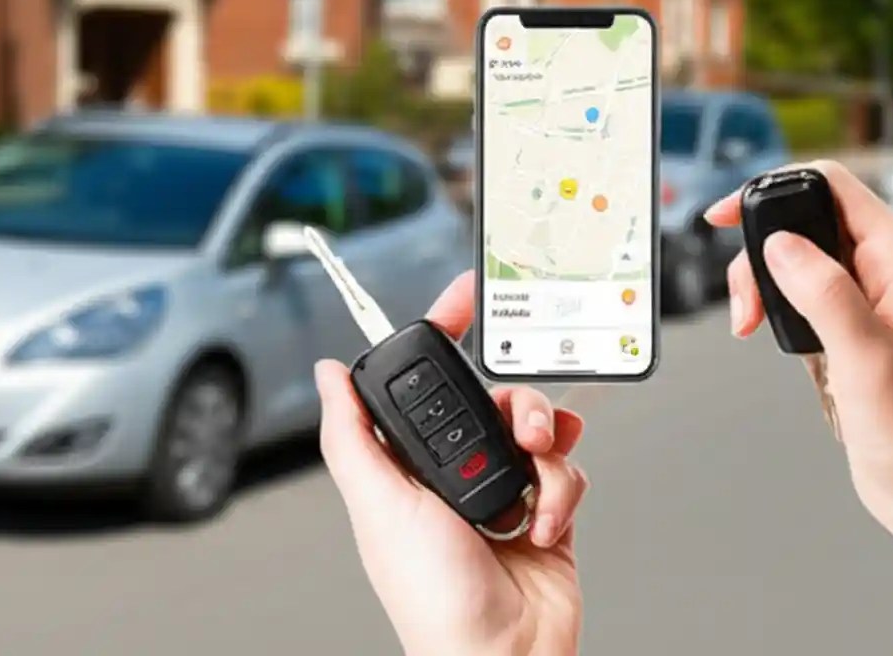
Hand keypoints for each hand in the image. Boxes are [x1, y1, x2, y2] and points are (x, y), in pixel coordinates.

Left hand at [316, 272, 587, 655]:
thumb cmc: (431, 596)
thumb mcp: (378, 504)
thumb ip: (351, 434)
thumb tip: (327, 373)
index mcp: (406, 464)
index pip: (422, 383)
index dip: (442, 333)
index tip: (465, 295)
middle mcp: (453, 473)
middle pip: (490, 395)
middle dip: (512, 399)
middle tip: (518, 419)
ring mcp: (502, 491)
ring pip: (533, 425)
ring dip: (541, 441)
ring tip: (534, 469)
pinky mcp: (546, 512)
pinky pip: (565, 469)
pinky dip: (561, 489)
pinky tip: (543, 520)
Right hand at [705, 159, 892, 533]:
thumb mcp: (866, 359)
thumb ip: (825, 294)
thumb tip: (782, 245)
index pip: (834, 188)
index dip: (774, 190)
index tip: (729, 215)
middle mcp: (889, 270)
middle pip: (805, 218)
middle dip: (760, 250)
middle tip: (744, 298)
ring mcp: (869, 294)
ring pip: (795, 254)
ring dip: (761, 280)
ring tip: (751, 321)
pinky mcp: (849, 320)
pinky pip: (798, 288)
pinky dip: (771, 302)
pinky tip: (765, 329)